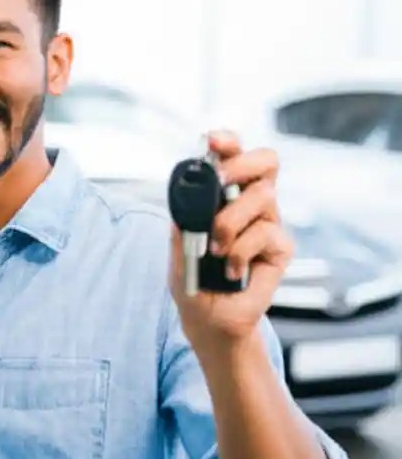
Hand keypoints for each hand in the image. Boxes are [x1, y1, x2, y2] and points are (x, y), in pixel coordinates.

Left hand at [170, 131, 294, 346]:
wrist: (208, 318)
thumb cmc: (193, 279)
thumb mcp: (178, 245)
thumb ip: (184, 219)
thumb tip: (188, 197)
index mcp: (225, 195)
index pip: (233, 156)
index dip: (228, 142)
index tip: (212, 140)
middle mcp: (252, 202)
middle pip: (266, 161)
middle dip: (240, 165)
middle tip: (219, 183)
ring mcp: (269, 223)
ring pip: (262, 197)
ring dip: (229, 222)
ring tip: (215, 249)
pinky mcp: (281, 248)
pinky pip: (265, 234)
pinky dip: (240, 253)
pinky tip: (231, 271)